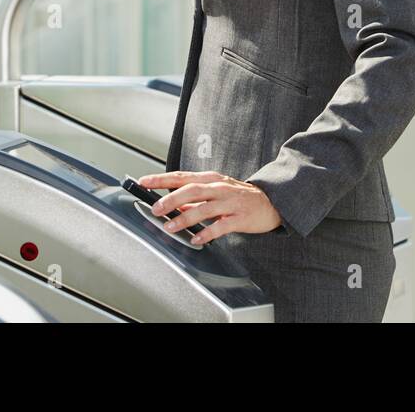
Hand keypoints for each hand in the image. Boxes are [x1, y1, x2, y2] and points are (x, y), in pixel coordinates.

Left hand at [137, 170, 281, 243]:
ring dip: (185, 217)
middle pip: (191, 190)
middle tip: (156, 208)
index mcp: (210, 179)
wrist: (271, 203)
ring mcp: (229, 202)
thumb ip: (194, 197)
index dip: (161, 179)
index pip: (181, 176)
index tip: (144, 182)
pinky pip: (220, 225)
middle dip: (171, 199)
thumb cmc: (239, 196)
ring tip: (170, 226)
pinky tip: (196, 239)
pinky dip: (207, 232)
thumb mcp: (216, 191)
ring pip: (204, 207)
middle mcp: (218, 187)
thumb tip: (172, 203)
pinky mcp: (239, 217)